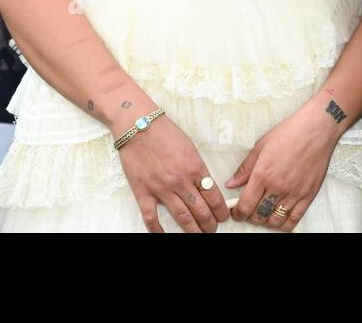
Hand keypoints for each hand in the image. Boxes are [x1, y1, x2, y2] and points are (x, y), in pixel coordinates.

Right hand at [114, 111, 230, 232]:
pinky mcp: (143, 192)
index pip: (214, 197)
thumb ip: (198, 169)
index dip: (221, 211)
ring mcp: (161, 189)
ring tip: (199, 236)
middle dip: (210, 225)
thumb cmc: (165, 132)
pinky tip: (164, 236)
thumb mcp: (190, 148)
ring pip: (182, 218)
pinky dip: (158, 231)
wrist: (138, 125)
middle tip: (213, 230)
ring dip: (193, 231)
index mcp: (195, 168)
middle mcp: (180, 181)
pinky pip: (151, 218)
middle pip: (201, 211)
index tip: (224, 216)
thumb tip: (206, 187)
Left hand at [225, 106, 337, 231]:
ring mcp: (294, 193)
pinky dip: (284, 224)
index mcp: (262, 174)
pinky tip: (279, 217)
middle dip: (250, 217)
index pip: (245, 205)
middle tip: (250, 210)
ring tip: (264, 213)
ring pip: (275, 220)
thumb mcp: (261, 146)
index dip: (237, 213)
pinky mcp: (308, 196)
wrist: (316, 129)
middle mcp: (277, 187)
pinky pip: (294, 219)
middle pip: (258, 216)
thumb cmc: (290, 133)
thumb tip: (231, 183)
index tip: (237, 212)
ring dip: (266, 221)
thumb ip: (245, 168)